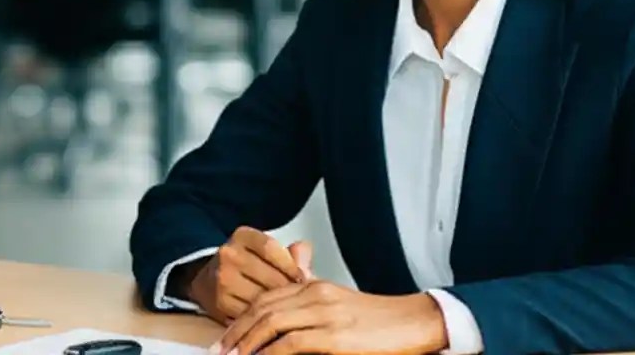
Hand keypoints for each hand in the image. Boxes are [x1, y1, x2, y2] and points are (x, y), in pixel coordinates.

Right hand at [182, 227, 311, 324]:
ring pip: (263, 298)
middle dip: (289, 290)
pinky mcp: (220, 302)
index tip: (304, 278)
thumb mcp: (263, 252)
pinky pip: (252, 313)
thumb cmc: (243, 266)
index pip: (271, 248)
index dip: (291, 266)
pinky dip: (264, 318)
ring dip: (279, 306)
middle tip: (301, 300)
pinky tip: (272, 318)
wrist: (207, 281)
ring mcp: (223, 279)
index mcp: (242, 237)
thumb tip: (306, 258)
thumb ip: (289, 254)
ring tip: (288, 310)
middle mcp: (229, 254)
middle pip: (270, 276)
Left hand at [214, 281, 447, 354]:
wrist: (415, 322)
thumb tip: (285, 303)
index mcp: (314, 286)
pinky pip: (292, 344)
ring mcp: (325, 315)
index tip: (225, 337)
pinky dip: (270, 353)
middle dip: (236, 332)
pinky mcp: (336, 337)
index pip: (265, 298)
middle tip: (219, 351)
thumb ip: (311, 299)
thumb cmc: (378, 320)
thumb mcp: (339, 302)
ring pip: (272, 324)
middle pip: (262, 310)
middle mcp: (315, 295)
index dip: (241, 318)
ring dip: (247, 344)